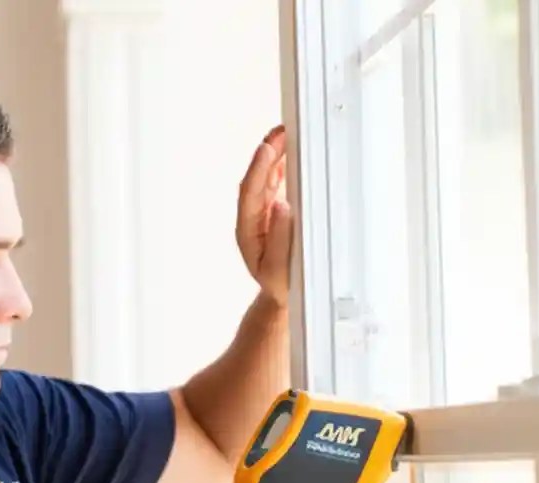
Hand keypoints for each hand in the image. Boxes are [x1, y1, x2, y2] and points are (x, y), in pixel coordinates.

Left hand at [235, 125, 293, 307]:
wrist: (281, 295)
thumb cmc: (280, 285)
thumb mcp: (278, 269)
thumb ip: (279, 239)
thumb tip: (281, 206)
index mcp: (248, 230)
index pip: (250, 194)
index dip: (258, 169)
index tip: (266, 148)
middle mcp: (252, 217)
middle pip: (257, 179)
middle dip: (267, 153)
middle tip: (281, 131)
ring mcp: (262, 213)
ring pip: (266, 178)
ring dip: (275, 155)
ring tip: (287, 133)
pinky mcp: (273, 211)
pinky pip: (276, 183)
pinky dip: (282, 166)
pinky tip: (290, 151)